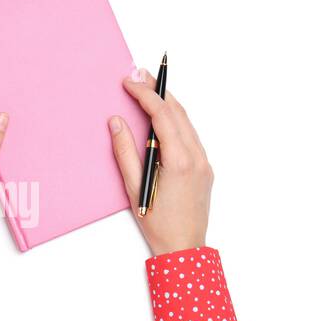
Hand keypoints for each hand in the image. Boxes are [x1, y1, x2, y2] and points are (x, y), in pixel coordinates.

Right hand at [109, 70, 212, 255]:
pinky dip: (176, 119)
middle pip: (179, 112)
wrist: (185, 247)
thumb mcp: (133, 187)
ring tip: (148, 89)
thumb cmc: (157, 223)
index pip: (162, 115)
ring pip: (187, 122)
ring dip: (168, 103)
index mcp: (178, 161)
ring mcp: (204, 162)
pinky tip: (162, 117)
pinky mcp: (205, 168)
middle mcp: (196, 157)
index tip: (129, 81)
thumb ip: (124, 151)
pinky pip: (191, 135)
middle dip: (159, 90)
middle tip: (139, 74)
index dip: (145, 94)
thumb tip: (116, 121)